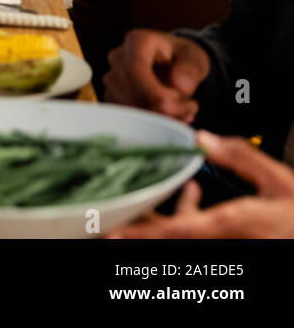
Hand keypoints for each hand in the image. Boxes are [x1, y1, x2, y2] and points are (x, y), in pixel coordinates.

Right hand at [104, 29, 210, 121]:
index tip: (179, 102)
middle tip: (190, 110)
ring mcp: (112, 78)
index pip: (134, 69)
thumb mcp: (194, 57)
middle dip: (162, 109)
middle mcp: (118, 58)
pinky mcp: (112, 97)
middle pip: (131, 91)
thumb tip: (179, 86)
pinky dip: (151, 123)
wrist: (171, 64)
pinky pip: (128, 116)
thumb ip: (190, 70)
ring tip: (184, 112)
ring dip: (159, 118)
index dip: (154, 92)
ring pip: (129, 107)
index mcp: (137, 41)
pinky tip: (170, 116)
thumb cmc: (182, 58)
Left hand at [108, 131, 293, 237]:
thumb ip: (241, 157)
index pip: (181, 231)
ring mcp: (229, 248)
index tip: (117, 231)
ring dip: (160, 223)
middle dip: (142, 231)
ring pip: (183, 238)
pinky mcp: (230, 247)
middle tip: (110, 225)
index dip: (146, 232)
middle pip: (174, 239)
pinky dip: (187, 219)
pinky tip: (191, 192)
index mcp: (236, 223)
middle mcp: (228, 242)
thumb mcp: (278, 180)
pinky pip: (199, 236)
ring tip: (139, 208)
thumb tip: (202, 139)